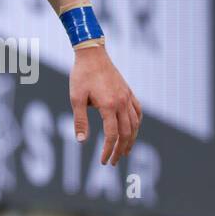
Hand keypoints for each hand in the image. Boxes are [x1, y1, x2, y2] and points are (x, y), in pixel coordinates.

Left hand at [70, 45, 141, 164]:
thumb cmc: (81, 75)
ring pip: (135, 124)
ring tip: (125, 151)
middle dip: (120, 150)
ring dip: (131, 140)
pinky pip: (138, 111)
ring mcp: (127, 97)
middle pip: (126, 133)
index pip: (112, 135)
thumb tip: (81, 141)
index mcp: (108, 105)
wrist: (92, 54)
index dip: (108, 150)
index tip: (102, 161)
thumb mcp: (76, 98)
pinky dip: (137, 124)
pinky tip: (133, 130)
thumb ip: (80, 121)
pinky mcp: (129, 92)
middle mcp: (122, 102)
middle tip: (113, 162)